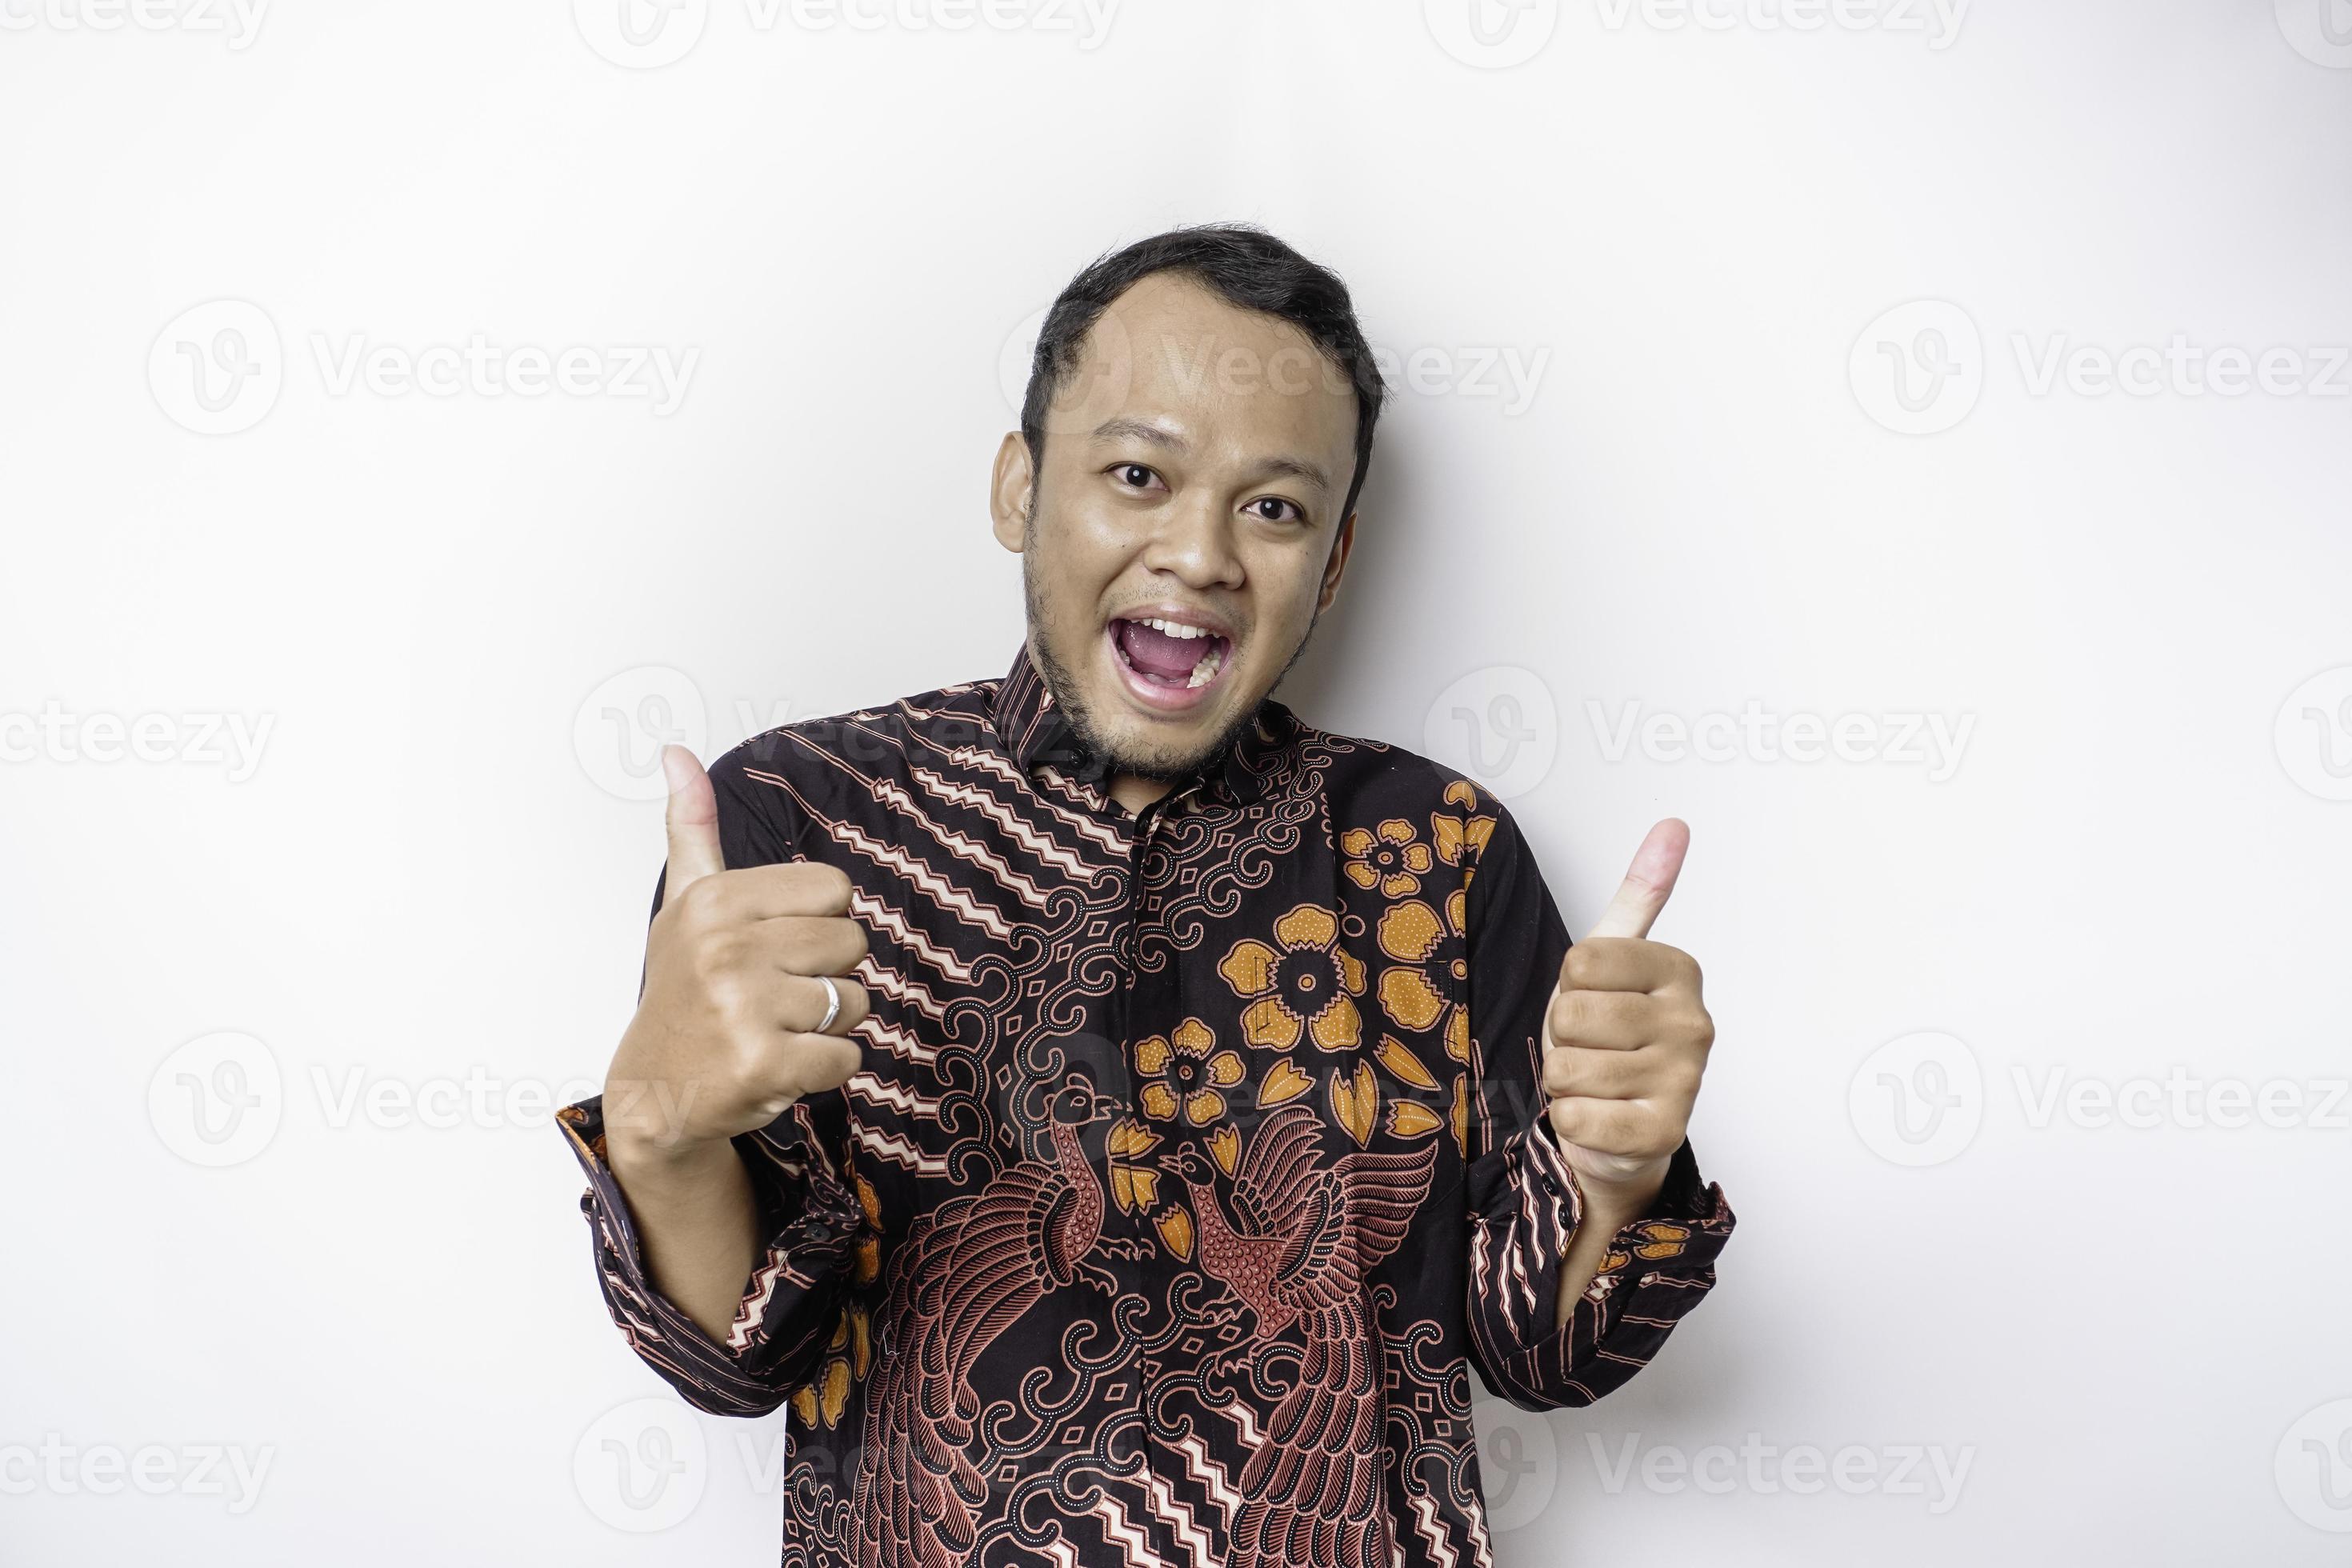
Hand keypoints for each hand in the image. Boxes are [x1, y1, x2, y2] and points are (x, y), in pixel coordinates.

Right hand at [603, 746, 869, 1168]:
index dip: (818, 922)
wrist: (656, 1090)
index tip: (774, 946)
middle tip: (776, 995)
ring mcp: (744, 1008)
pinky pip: (848, 1055)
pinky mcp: (764, 1065)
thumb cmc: (683, 989)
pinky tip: (782, 1064)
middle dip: (828, 974)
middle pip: (852, 943)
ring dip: (828, 1023)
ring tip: (776, 1028)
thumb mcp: (685, 903)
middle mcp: (726, 948)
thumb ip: (693, 828)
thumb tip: (676, 753)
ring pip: (856, 1001)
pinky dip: (826, 1067)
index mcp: (716, 900)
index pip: (835, 890)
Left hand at [1542, 820, 1713, 1211]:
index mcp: (1679, 971)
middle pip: (1572, 1015)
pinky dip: (1572, 1122)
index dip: (1568, 989)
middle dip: (1563, 1038)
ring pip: (1569, 1068)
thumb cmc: (1610, 1038)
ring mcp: (1686, 1081)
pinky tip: (1600, 1119)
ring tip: (1595, 1083)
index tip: (1594, 1003)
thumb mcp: (1614, 960)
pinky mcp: (1664, 1135)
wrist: (1622, 1128)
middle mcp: (1694, 1023)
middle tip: (1591, 1049)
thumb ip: (1640, 894)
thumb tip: (1674, 826)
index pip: (1580, 962)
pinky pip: (1578, 1118)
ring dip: (1564, 1082)